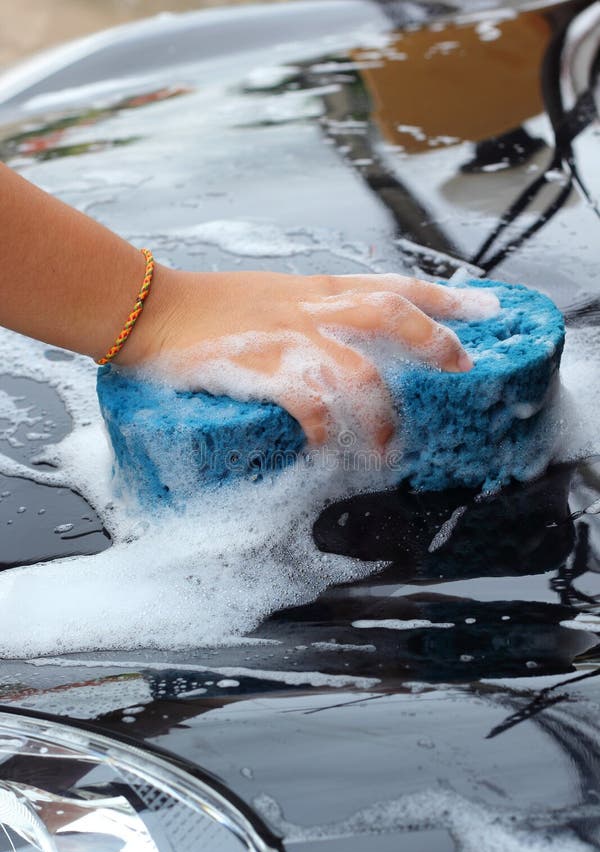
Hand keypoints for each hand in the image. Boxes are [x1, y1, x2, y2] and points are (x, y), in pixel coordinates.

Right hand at [119, 267, 499, 447]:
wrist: (149, 309)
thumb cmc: (207, 307)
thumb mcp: (271, 299)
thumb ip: (311, 317)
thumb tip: (344, 347)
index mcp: (318, 291)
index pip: (395, 284)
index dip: (446, 295)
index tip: (488, 307)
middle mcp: (312, 310)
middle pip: (392, 315)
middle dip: (435, 340)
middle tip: (463, 368)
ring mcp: (288, 340)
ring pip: (359, 373)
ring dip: (382, 415)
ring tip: (388, 450)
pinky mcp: (260, 370)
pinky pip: (309, 405)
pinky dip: (324, 431)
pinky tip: (324, 450)